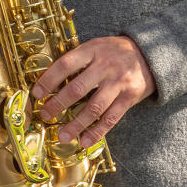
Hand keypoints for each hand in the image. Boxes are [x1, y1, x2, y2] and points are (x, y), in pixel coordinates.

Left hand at [31, 36, 156, 149]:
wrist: (150, 53)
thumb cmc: (115, 51)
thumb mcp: (96, 46)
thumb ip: (78, 59)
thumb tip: (49, 79)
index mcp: (93, 50)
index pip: (65, 65)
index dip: (49, 79)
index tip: (36, 93)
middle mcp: (105, 66)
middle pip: (77, 89)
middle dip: (58, 104)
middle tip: (45, 115)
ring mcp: (119, 83)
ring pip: (94, 108)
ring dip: (76, 124)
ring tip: (62, 136)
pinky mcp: (129, 97)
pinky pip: (111, 118)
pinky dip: (97, 132)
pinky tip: (85, 141)